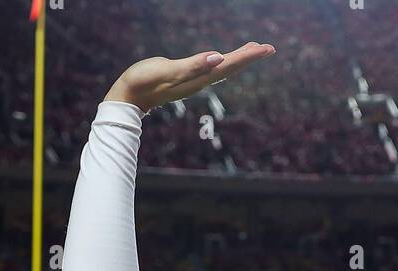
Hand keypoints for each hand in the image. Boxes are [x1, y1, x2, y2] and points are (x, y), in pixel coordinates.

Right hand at [104, 42, 275, 115]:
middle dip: (249, 57)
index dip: (247, 57)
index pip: (228, 65)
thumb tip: (218, 59)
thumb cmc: (143, 82)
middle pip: (229, 67)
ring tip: (254, 50)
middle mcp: (199, 81)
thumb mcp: (167, 71)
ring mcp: (192, 81)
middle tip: (269, 48)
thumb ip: (193, 66)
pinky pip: (211, 70)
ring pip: (222, 69)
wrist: (128, 97)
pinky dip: (223, 63)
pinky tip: (226, 61)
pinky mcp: (185, 78)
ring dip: (239, 60)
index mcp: (198, 78)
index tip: (265, 48)